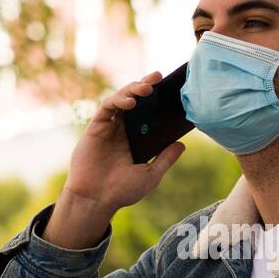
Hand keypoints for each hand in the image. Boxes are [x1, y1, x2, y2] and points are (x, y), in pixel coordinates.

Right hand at [42, 72, 186, 247]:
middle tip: (159, 77)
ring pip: (121, 99)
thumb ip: (165, 159)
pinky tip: (131, 102)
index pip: (148, 113)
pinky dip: (118, 100)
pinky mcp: (96, 127)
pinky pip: (107, 108)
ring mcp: (109, 127)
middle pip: (135, 100)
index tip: (172, 90)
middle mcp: (122, 130)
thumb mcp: (151, 175)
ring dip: (133, 89)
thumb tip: (182, 144)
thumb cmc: (121, 191)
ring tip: (147, 88)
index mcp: (136, 139)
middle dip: (146, 86)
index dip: (158, 100)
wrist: (96, 200)